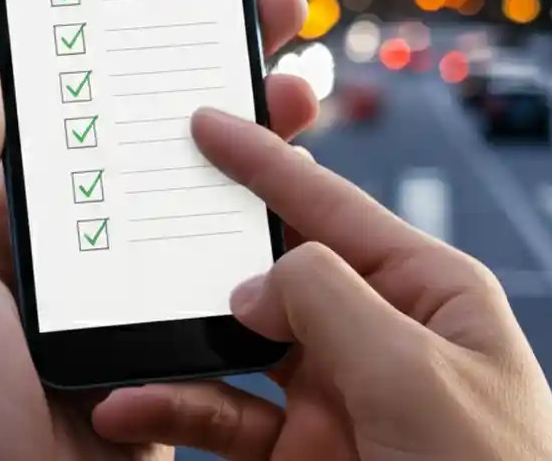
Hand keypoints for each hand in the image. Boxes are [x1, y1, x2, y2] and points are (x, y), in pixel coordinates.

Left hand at [0, 0, 318, 459]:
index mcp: (12, 233)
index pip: (85, 120)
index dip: (135, 55)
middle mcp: (80, 262)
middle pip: (162, 152)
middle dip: (219, 81)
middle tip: (271, 19)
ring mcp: (137, 309)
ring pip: (209, 212)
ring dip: (261, 151)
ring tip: (302, 92)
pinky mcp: (185, 361)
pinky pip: (235, 288)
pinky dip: (273, 242)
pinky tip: (302, 199)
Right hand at [92, 111, 551, 459]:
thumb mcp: (415, 373)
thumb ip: (330, 301)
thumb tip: (253, 283)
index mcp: (426, 291)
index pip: (332, 207)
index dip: (265, 161)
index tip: (208, 123)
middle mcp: (378, 333)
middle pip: (279, 266)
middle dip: (214, 243)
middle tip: (149, 208)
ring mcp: (336, 393)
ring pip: (240, 340)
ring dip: (183, 334)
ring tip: (125, 316)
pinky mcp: (301, 450)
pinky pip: (225, 414)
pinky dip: (178, 403)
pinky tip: (134, 402)